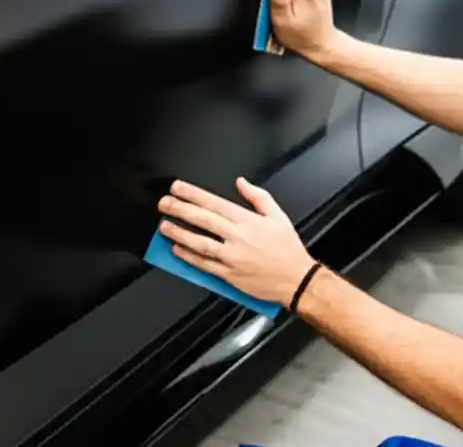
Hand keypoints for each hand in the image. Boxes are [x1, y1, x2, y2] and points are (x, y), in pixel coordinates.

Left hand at [157, 178, 315, 306]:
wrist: (298, 280)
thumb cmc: (288, 250)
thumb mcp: (278, 216)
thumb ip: (258, 196)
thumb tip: (241, 182)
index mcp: (248, 221)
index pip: (214, 203)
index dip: (193, 194)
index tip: (177, 188)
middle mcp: (238, 238)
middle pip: (203, 220)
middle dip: (180, 210)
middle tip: (164, 203)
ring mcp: (232, 257)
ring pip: (200, 243)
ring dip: (179, 233)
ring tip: (164, 226)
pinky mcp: (229, 275)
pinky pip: (204, 265)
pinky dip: (189, 257)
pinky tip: (176, 249)